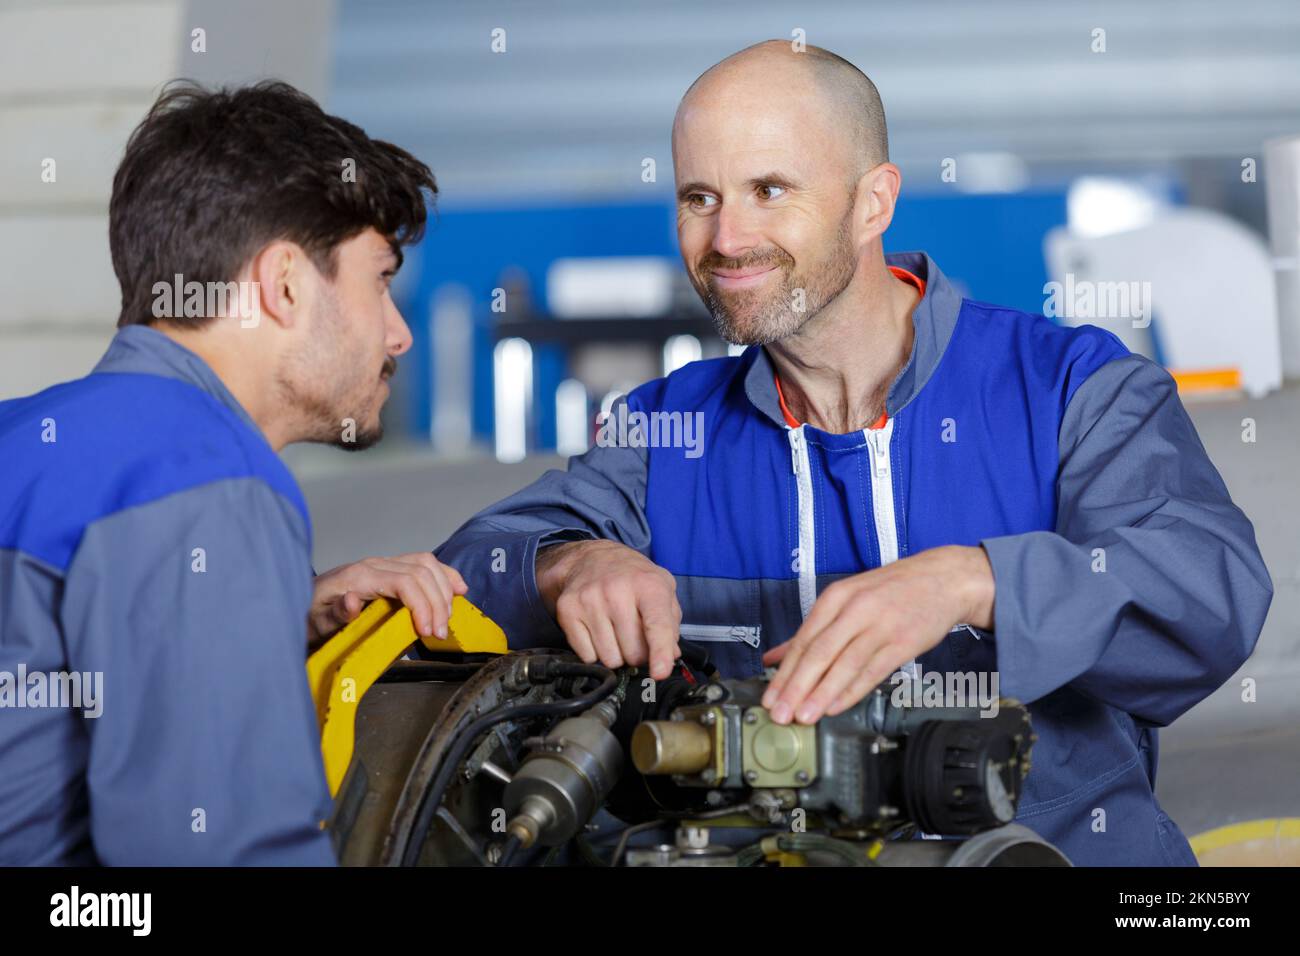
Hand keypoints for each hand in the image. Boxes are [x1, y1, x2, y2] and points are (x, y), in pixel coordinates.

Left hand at [308, 552, 467, 647]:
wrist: (299, 605)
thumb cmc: (308, 617)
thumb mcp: (314, 622)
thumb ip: (334, 613)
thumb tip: (352, 601)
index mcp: (358, 576)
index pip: (404, 581)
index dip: (423, 605)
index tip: (428, 631)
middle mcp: (373, 565)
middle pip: (420, 572)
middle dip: (437, 603)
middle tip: (440, 633)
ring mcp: (383, 564)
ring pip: (426, 564)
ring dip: (444, 590)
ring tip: (447, 618)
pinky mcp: (390, 568)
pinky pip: (423, 563)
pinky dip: (444, 574)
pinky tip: (457, 589)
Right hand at [536, 539, 681, 679]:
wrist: (591, 558)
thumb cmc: (631, 577)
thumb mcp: (662, 588)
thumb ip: (671, 623)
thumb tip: (672, 656)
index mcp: (648, 585)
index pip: (656, 625)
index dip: (660, 653)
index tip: (660, 673)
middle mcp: (617, 591)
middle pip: (633, 652)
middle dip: (638, 654)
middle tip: (635, 637)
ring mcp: (589, 600)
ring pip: (609, 658)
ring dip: (616, 654)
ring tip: (616, 633)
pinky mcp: (567, 611)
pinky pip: (586, 656)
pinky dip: (594, 652)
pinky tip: (599, 632)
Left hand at [760, 545, 994, 724]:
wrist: (943, 579)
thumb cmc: (891, 591)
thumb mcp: (847, 599)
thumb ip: (811, 630)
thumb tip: (773, 657)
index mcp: (836, 597)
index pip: (802, 641)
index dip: (784, 673)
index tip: (769, 698)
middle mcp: (855, 609)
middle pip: (818, 653)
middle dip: (795, 687)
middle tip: (780, 713)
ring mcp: (880, 625)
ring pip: (844, 664)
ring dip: (821, 694)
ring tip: (804, 716)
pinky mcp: (903, 642)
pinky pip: (872, 671)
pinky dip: (852, 691)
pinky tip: (835, 707)